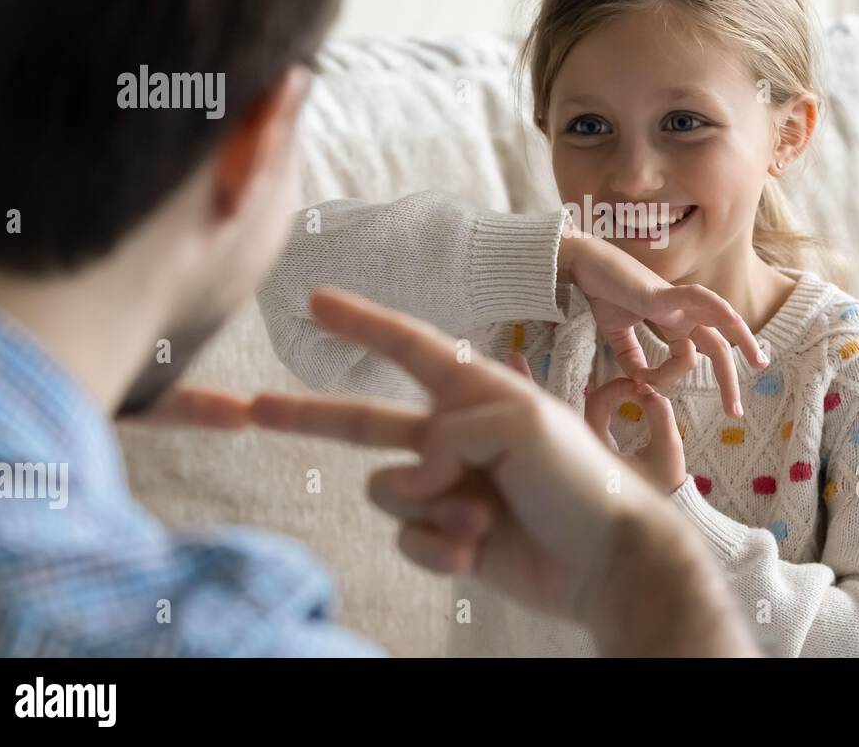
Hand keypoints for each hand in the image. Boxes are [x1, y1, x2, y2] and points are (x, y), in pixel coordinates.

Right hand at [248, 288, 687, 624]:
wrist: (606, 560)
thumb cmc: (578, 478)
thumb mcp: (520, 423)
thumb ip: (448, 432)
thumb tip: (413, 475)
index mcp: (473, 393)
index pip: (407, 348)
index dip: (361, 323)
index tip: (316, 299)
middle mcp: (453, 436)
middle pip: (364, 423)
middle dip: (308, 416)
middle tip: (251, 406)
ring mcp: (448, 488)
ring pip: (387, 492)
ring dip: (431, 507)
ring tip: (482, 514)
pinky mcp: (448, 537)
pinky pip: (408, 539)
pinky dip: (439, 547)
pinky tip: (478, 548)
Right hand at [559, 232, 767, 418]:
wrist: (586, 265)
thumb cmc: (603, 293)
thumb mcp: (618, 335)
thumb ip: (632, 358)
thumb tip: (641, 382)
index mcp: (673, 322)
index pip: (689, 357)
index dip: (669, 377)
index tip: (644, 383)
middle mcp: (681, 312)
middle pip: (716, 346)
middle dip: (729, 379)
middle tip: (736, 412)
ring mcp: (676, 301)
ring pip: (721, 321)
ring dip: (743, 341)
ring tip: (759, 364)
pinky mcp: (664, 291)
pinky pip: (698, 297)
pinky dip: (717, 306)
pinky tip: (734, 318)